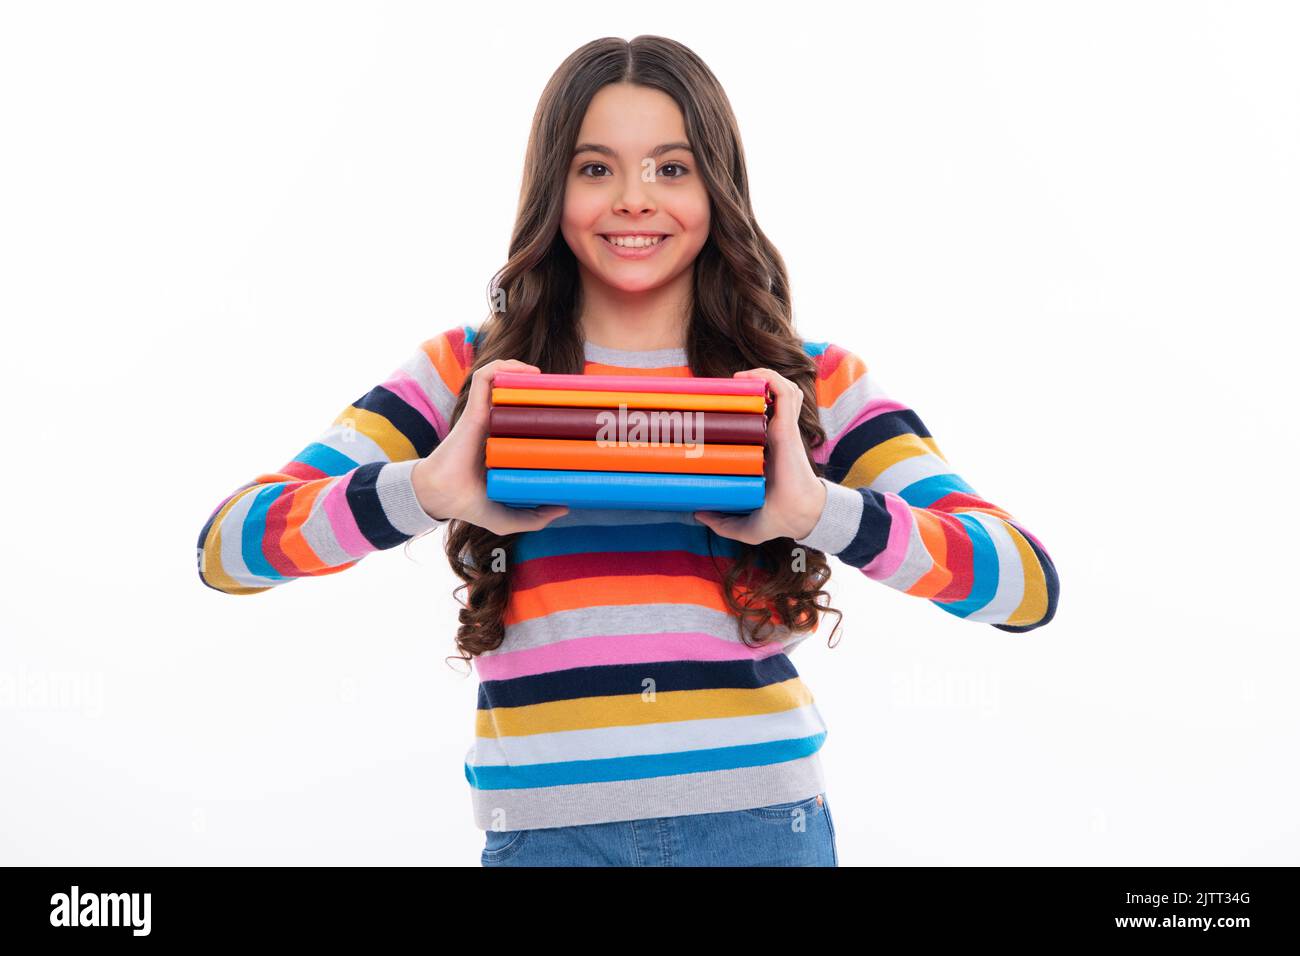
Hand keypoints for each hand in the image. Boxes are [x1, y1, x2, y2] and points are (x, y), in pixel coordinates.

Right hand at [411, 359, 568, 534]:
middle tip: (564, 391)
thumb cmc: (470, 505)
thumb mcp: (508, 518)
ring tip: (544, 375)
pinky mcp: (474, 409)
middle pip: (517, 397)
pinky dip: (503, 367)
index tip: (569, 413)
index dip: (544, 411)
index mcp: (504, 446)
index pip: (526, 421)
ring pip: (502, 380)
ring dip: (522, 370)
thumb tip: (565, 507)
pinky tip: (527, 371)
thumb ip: (535, 518)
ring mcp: (484, 416)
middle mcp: (496, 427)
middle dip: (538, 387)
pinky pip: (484, 377)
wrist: (442, 497)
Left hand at [693, 368, 825, 543]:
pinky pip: (785, 392)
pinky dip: (771, 378)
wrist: (799, 518)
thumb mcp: (744, 526)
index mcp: (765, 452)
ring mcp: (783, 429)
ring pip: (781, 389)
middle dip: (750, 385)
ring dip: (762, 376)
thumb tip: (697, 514)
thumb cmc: (777, 520)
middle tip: (724, 388)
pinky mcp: (788, 427)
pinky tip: (750, 378)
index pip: (757, 419)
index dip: (742, 405)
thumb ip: (722, 522)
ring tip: (739, 377)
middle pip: (769, 398)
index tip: (717, 405)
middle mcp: (774, 436)